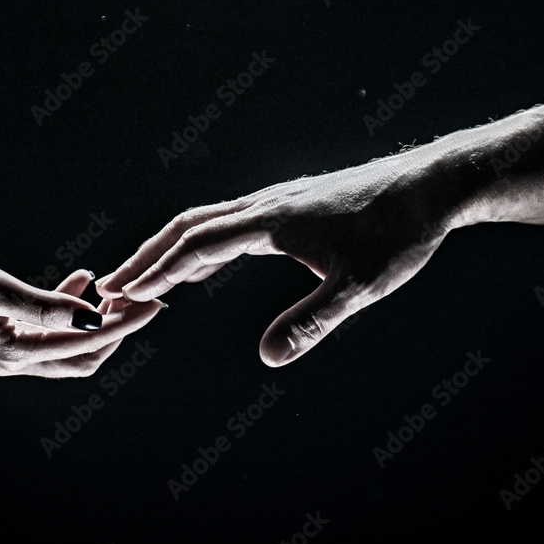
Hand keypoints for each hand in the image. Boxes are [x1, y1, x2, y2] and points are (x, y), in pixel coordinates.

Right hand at [0, 243, 164, 377]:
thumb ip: (45, 305)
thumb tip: (92, 318)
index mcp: (12, 354)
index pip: (85, 345)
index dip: (122, 325)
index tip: (151, 305)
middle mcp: (12, 362)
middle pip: (82, 357)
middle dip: (116, 330)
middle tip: (142, 300)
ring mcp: (6, 352)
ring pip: (67, 345)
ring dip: (94, 321)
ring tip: (117, 291)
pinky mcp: (1, 335)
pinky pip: (46, 330)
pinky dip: (67, 310)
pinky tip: (81, 280)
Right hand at [96, 152, 458, 366]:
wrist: (432, 185)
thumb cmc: (399, 233)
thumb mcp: (359, 286)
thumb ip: (313, 322)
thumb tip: (268, 358)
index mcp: (271, 220)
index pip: (196, 246)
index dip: (156, 273)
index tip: (123, 295)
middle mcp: (264, 204)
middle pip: (187, 227)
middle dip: (146, 259)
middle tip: (111, 288)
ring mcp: (274, 201)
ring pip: (204, 221)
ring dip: (168, 250)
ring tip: (142, 278)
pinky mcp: (287, 205)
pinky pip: (226, 223)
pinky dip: (197, 244)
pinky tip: (199, 266)